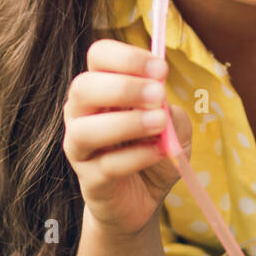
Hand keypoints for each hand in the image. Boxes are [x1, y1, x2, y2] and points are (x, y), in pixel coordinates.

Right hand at [62, 38, 191, 237]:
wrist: (144, 199)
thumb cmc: (153, 150)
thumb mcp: (174, 126)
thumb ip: (170, 110)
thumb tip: (161, 99)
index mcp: (101, 88)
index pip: (98, 56)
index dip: (128, 56)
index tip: (162, 69)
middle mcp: (81, 113)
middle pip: (83, 87)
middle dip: (125, 87)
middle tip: (160, 93)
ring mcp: (80, 148)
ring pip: (85, 130)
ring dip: (127, 123)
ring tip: (159, 123)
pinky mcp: (90, 181)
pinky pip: (107, 166)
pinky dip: (138, 156)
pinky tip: (160, 152)